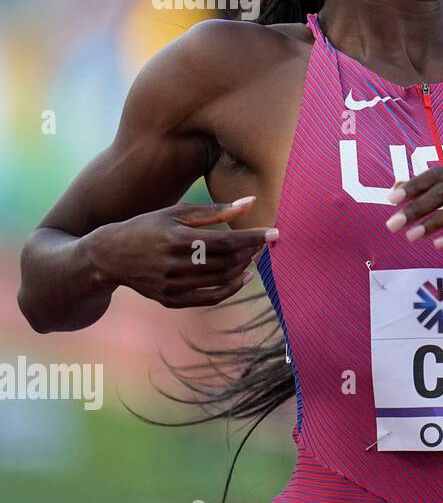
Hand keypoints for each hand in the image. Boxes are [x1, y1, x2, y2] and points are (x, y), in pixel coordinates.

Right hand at [86, 197, 276, 307]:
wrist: (109, 256)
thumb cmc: (146, 227)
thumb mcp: (176, 212)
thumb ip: (216, 211)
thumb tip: (251, 203)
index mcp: (176, 239)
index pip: (227, 241)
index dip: (253, 238)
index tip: (274, 233)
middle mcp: (174, 265)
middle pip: (226, 261)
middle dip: (250, 252)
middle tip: (262, 243)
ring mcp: (172, 285)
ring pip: (221, 279)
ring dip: (243, 268)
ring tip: (252, 255)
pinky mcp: (170, 300)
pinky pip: (210, 298)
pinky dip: (230, 289)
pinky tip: (243, 277)